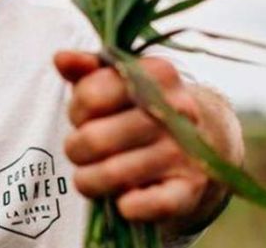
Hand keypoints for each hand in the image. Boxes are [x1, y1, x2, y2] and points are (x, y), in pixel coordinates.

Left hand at [53, 50, 233, 234]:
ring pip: (114, 173)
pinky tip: (123, 202)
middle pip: (95, 137)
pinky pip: (152, 204)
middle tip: (80, 150)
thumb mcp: (116, 80)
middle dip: (75, 148)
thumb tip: (60, 58)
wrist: (205, 141)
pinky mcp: (190, 189)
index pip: (91, 94)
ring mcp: (186, 151)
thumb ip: (85, 68)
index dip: (77, 110)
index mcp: (158, 74)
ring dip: (88, 180)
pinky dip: (130, 207)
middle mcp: (177, 110)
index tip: (84, 116)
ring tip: (88, 177)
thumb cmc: (142, 107)